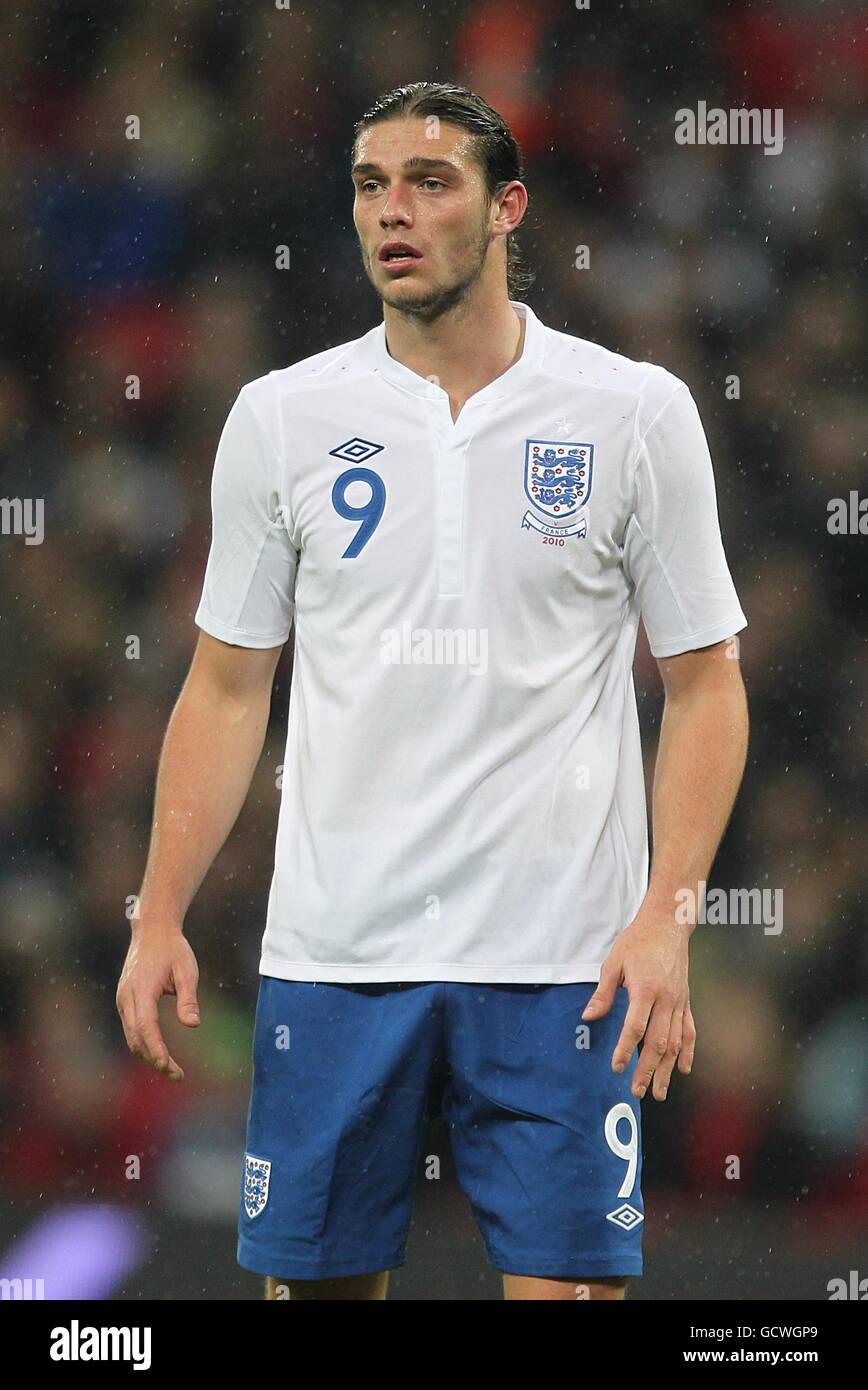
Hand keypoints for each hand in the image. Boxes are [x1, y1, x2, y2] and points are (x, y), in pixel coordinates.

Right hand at [116, 923, 199, 1081]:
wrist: (152, 931)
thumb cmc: (173, 950)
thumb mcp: (187, 970)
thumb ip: (188, 998)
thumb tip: (193, 1025)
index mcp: (142, 989)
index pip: (146, 1027)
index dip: (156, 1049)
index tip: (168, 1066)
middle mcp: (127, 997)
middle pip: (136, 1038)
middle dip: (155, 1059)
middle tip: (178, 1075)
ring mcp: (123, 999)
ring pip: (131, 1037)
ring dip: (149, 1055)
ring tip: (172, 1069)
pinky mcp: (124, 1001)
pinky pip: (131, 1029)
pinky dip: (144, 1044)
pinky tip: (160, 1053)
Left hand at [581, 909, 695, 1100]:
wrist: (668, 924)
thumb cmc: (638, 942)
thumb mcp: (614, 963)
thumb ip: (603, 993)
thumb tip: (588, 1016)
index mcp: (645, 989)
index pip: (635, 1027)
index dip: (625, 1050)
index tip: (616, 1067)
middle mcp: (666, 999)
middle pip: (657, 1042)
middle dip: (647, 1070)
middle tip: (637, 1090)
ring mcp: (680, 1002)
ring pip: (675, 1042)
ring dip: (666, 1069)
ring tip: (658, 1091)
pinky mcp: (686, 1001)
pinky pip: (690, 1031)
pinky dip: (688, 1052)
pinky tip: (683, 1069)